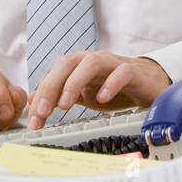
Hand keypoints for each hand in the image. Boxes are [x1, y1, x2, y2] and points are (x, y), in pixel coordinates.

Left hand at [26, 52, 170, 129]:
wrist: (149, 84)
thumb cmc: (116, 87)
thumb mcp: (83, 94)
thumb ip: (59, 94)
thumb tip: (32, 99)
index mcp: (79, 66)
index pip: (54, 75)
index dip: (41, 96)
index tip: (34, 120)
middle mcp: (93, 61)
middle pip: (67, 64)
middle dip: (52, 86)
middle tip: (43, 111)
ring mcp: (113, 64)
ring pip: (91, 63)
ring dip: (74, 82)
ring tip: (66, 105)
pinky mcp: (133, 72)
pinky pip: (121, 73)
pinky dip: (110, 84)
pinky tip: (101, 99)